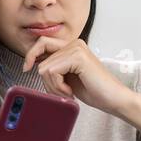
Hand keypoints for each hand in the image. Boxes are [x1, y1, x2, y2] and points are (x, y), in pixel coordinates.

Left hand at [21, 36, 138, 116]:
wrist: (113, 98)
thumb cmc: (94, 90)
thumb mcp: (67, 77)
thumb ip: (54, 67)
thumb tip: (33, 64)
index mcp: (71, 46)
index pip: (42, 42)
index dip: (31, 55)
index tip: (26, 68)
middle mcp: (74, 43)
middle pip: (40, 57)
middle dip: (45, 79)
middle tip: (56, 90)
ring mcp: (76, 48)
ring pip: (44, 68)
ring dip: (53, 86)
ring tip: (68, 92)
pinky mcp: (78, 57)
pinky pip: (52, 72)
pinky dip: (58, 87)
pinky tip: (71, 92)